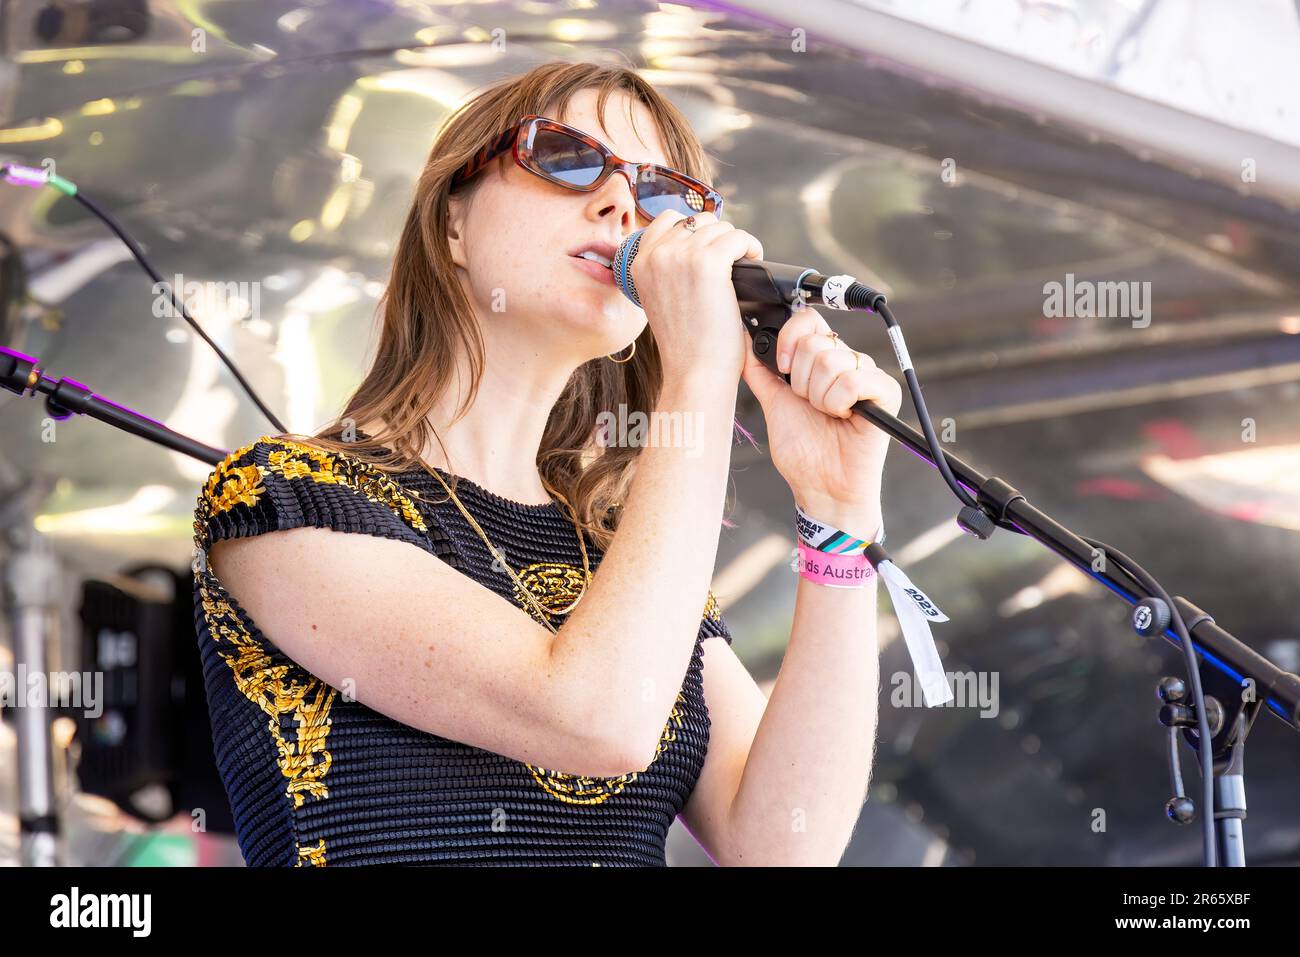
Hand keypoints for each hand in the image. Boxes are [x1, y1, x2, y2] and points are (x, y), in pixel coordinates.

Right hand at [629, 210, 762, 383]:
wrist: (694, 371)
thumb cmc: (685, 344)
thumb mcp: (659, 299)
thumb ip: (666, 270)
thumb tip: (695, 244)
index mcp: (638, 263)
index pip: (666, 220)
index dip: (694, 231)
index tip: (709, 249)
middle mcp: (656, 255)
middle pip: (698, 221)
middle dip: (718, 238)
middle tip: (730, 261)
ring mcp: (681, 256)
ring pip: (720, 228)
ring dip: (736, 243)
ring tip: (743, 263)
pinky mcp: (709, 263)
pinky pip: (738, 237)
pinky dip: (751, 246)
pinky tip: (753, 260)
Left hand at [741, 303, 902, 531]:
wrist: (820, 485)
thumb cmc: (802, 450)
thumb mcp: (773, 403)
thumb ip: (759, 370)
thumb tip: (741, 335)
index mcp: (821, 360)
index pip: (808, 320)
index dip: (790, 340)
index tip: (784, 369)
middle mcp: (846, 362)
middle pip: (816, 342)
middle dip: (802, 381)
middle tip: (810, 405)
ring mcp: (867, 375)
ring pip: (832, 361)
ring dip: (819, 397)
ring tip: (827, 415)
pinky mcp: (886, 392)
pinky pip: (855, 379)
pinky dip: (838, 403)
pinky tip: (844, 418)